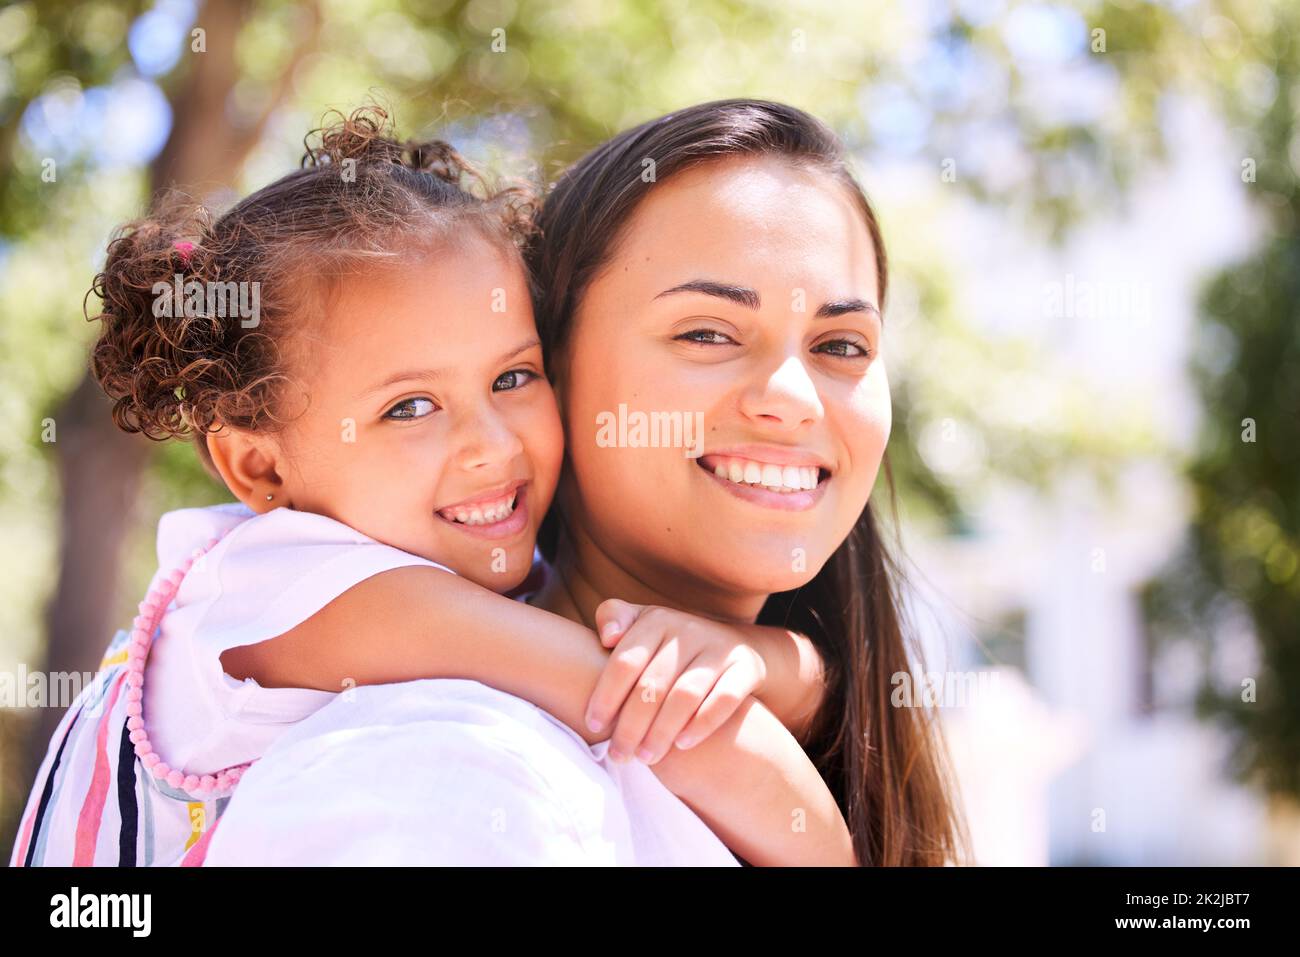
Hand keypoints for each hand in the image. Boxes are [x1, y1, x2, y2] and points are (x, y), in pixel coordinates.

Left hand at [586, 600, 767, 764]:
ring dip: (661, 730)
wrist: (730, 646)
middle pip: (652, 684)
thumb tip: (608, 636)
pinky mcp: (746, 667)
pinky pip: (725, 698)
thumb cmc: (667, 645)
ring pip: (685, 694)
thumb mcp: (641, 624)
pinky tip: (682, 744)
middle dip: (631, 725)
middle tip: (619, 755)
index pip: (625, 662)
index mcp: (656, 619)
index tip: (594, 727)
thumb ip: (614, 618)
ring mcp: (719, 647)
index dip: (606, 696)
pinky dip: (703, 723)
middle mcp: (688, 629)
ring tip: (646, 757)